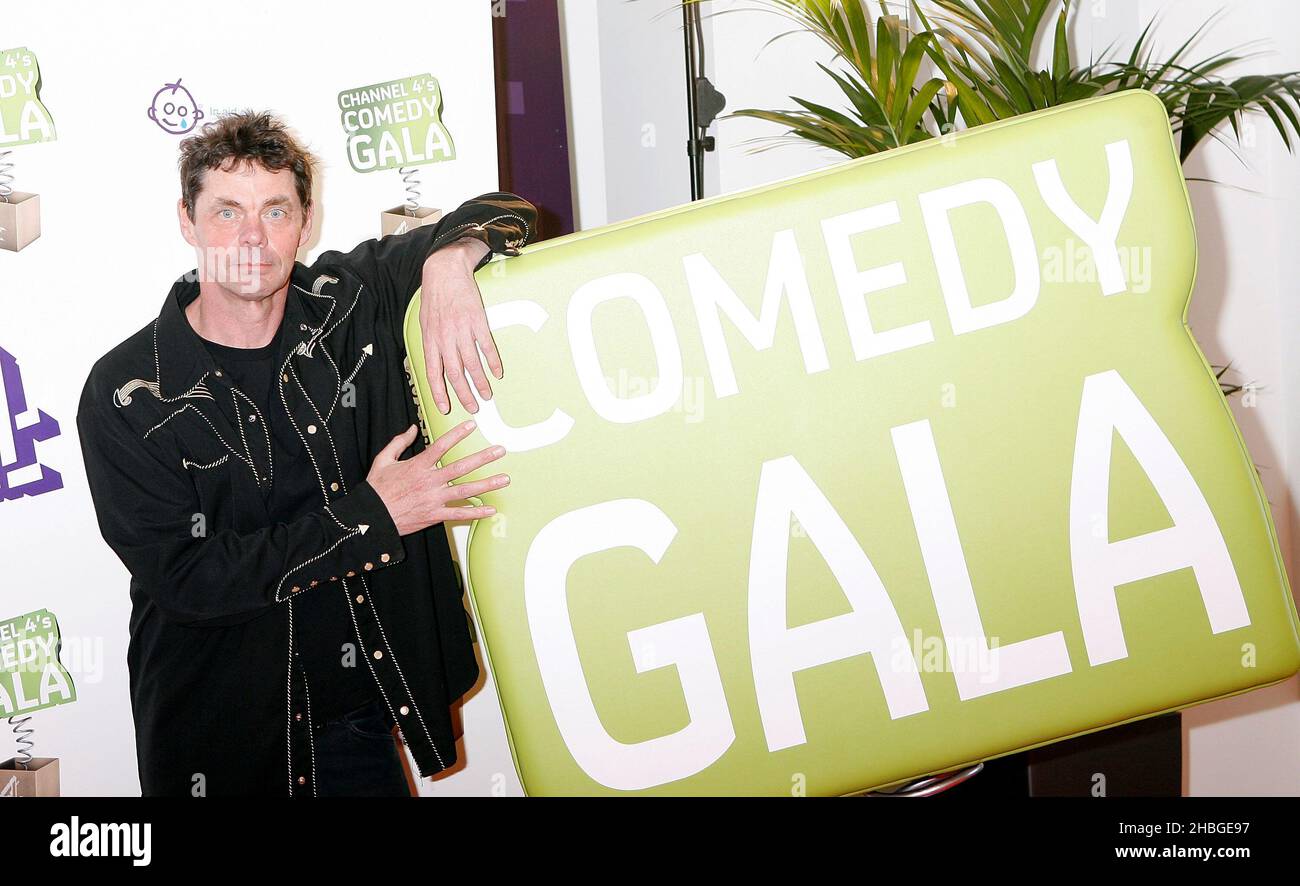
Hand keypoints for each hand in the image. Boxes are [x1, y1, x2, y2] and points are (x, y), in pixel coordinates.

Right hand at [367, 422, 509, 535]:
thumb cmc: (376, 489)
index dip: (457, 434)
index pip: (441, 446)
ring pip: (465, 490)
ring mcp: (433, 499)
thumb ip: (398, 443)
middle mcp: (429, 481)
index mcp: (417, 466)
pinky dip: (475, 512)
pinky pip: (458, 514)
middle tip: (500, 451)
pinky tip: (491, 509)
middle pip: (460, 467)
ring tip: (504, 479)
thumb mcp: (383, 460)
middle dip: (482, 458)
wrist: (370, 517)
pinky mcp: (434, 515)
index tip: (472, 425)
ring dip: (486, 484)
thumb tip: (411, 428)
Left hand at [420, 237, 501, 414]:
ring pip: (472, 364)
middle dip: (464, 394)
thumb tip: (435, 363)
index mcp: (430, 340)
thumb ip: (430, 343)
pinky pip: (486, 347)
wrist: (445, 271)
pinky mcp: (477, 321)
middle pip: (455, 374)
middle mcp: (445, 338)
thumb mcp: (424, 321)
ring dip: (480, 382)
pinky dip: (492, 362)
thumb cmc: (434, 297)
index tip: (446, 408)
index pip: (433, 373)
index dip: (440, 393)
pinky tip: (497, 372)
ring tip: (487, 395)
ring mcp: (462, 330)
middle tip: (473, 407)